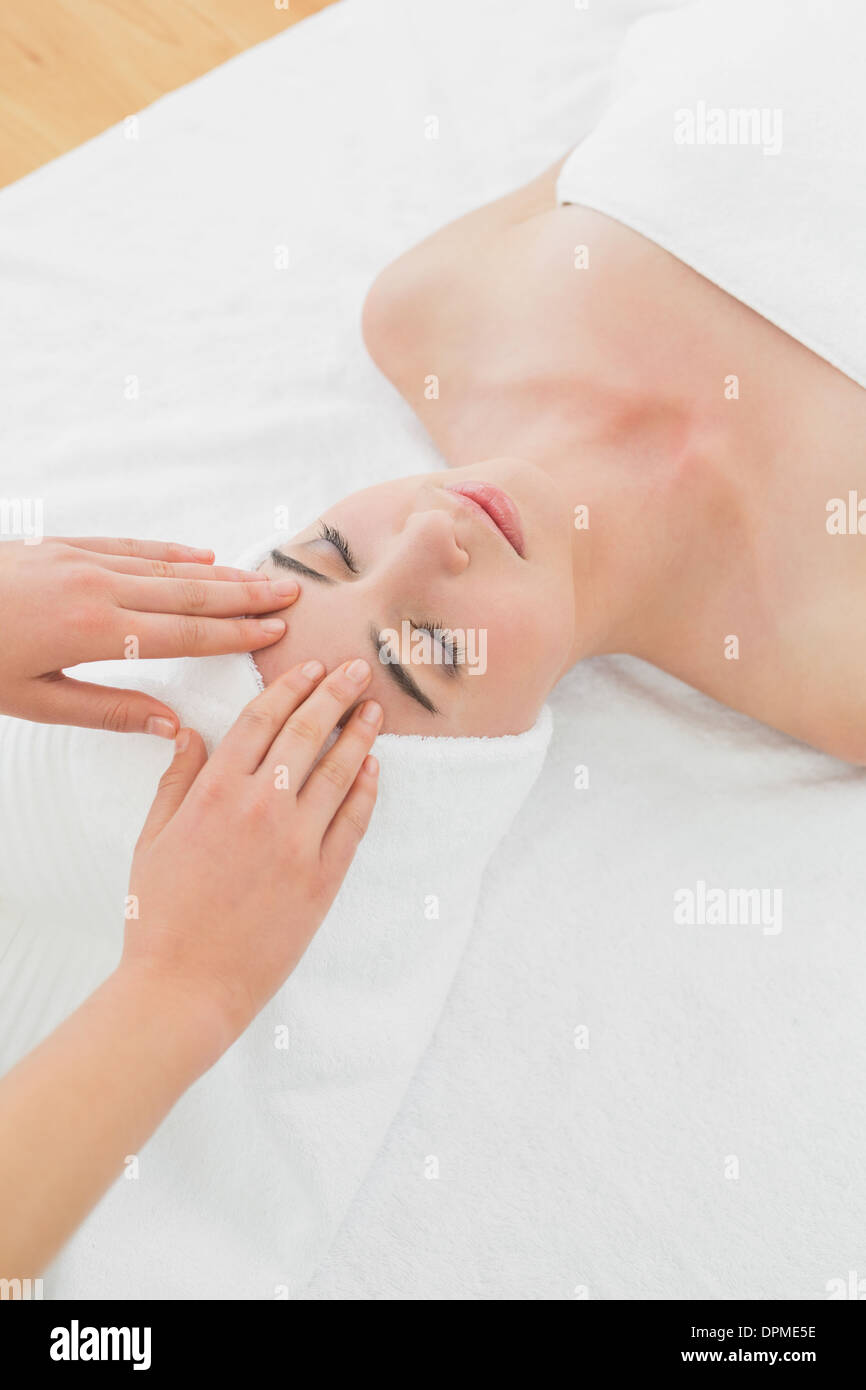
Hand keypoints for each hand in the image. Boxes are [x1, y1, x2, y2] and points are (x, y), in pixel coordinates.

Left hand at [0, 535, 297, 734]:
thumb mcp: (33, 702)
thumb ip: (107, 711)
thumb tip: (172, 726)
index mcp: (92, 633)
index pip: (183, 633)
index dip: (233, 633)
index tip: (274, 632)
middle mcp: (95, 588)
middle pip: (188, 593)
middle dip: (244, 596)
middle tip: (291, 595)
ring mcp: (79, 560)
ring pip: (166, 567)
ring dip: (220, 573)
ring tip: (263, 577)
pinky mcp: (62, 546)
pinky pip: (130, 547)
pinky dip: (169, 552)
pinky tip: (199, 555)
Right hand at [124, 658, 381, 1056]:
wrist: (187, 986)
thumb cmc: (159, 916)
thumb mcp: (151, 841)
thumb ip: (176, 781)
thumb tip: (191, 733)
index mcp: (214, 792)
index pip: (261, 719)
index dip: (289, 687)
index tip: (311, 666)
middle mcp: (260, 808)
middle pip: (306, 732)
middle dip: (334, 693)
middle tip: (356, 668)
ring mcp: (297, 843)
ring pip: (338, 772)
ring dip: (359, 734)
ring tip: (374, 709)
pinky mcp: (323, 878)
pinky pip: (353, 821)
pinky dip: (366, 790)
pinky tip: (374, 768)